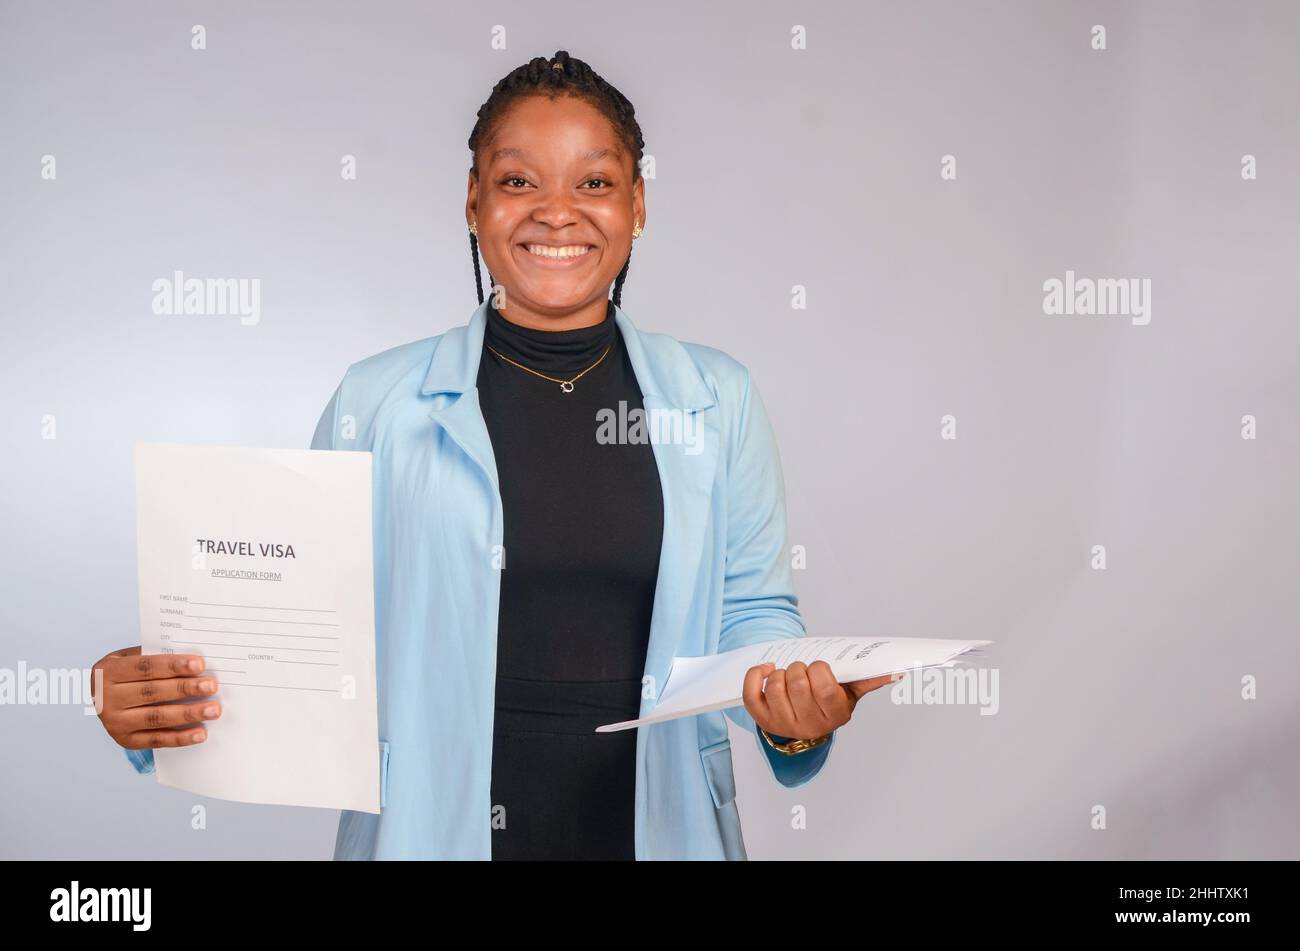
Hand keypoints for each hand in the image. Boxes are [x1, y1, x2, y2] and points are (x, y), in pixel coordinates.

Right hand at [91, 647, 221, 749]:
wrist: (102, 698)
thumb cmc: (128, 673)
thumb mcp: (131, 658)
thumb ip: (157, 657)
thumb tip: (196, 663)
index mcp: (108, 672)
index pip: (145, 667)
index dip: (173, 666)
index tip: (200, 664)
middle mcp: (107, 699)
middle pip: (152, 692)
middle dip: (185, 688)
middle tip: (212, 686)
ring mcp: (114, 723)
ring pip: (156, 717)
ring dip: (188, 713)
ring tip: (213, 709)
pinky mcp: (125, 741)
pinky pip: (156, 740)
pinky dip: (180, 738)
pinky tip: (201, 733)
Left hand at [742, 660, 897, 740]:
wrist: (804, 725)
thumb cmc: (828, 702)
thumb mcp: (849, 694)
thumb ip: (868, 681)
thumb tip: (895, 672)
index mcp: (833, 715)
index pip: (824, 688)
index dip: (819, 670)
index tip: (819, 667)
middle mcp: (808, 724)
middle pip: (798, 685)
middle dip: (799, 668)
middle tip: (803, 669)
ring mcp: (782, 723)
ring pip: (775, 687)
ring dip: (780, 672)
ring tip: (788, 674)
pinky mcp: (762, 718)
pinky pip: (751, 694)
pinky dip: (756, 675)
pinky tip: (767, 670)